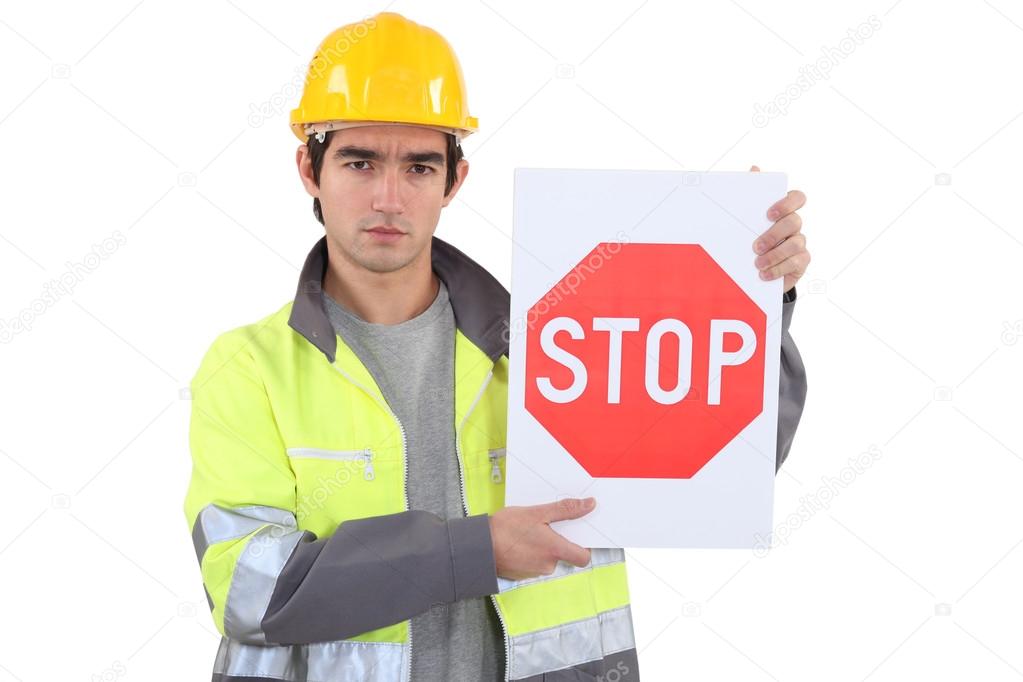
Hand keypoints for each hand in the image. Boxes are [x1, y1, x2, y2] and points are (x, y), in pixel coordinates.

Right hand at [489, 497, 595, 580]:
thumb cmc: (506, 529)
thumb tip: (589, 505)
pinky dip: (530, 552)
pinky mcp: (522, 574)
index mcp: (555, 550)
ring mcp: (534, 572)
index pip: (583, 558)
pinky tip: (519, 541)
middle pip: (563, 555)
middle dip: (556, 540)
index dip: (584, 547)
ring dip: (542, 546)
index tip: (576, 533)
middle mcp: (548, 565)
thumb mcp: (537, 513)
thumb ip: (565, 510)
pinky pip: (534, 562)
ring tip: (527, 532)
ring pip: (547, 557)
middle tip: (544, 525)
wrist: (479, 547)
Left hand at [749, 165, 809, 293]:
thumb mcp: (745, 220)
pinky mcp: (801, 261)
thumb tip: (755, 168)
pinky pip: (796, 263)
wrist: (752, 270)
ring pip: (796, 243)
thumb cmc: (749, 238)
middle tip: (755, 247)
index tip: (769, 214)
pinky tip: (764, 274)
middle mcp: (794, 224)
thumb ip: (750, 197)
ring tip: (757, 264)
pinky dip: (778, 269)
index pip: (797, 197)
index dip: (787, 203)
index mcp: (783, 210)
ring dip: (775, 255)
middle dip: (774, 234)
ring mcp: (800, 243)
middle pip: (795, 221)